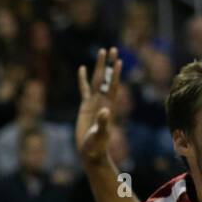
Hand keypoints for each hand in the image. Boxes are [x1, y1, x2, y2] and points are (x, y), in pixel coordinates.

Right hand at [76, 47, 121, 163]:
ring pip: (96, 80)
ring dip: (99, 67)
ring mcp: (94, 103)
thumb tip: (105, 111)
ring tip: (102, 52)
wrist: (91, 153)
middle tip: (112, 48)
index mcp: (107, 106)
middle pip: (105, 78)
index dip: (115, 74)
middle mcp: (102, 101)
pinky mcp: (85, 106)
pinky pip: (84, 89)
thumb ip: (103, 123)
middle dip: (108, 64)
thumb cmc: (97, 146)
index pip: (112, 86)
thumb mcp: (100, 134)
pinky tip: (82, 68)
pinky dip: (83, 79)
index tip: (119, 61)